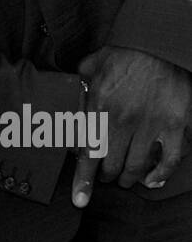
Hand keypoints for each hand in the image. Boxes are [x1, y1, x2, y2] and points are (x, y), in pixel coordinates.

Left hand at [71, 47, 191, 206]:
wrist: (159, 41)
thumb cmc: (124, 53)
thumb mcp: (91, 65)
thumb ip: (78, 87)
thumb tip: (67, 102)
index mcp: (99, 107)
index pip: (88, 153)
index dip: (83, 181)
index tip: (80, 200)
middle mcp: (123, 120)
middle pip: (112, 164)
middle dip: (107, 176)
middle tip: (107, 176)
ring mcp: (151, 124)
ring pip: (137, 166)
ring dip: (129, 177)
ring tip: (125, 179)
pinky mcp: (175, 124)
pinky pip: (169, 159)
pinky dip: (160, 174)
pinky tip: (152, 180)